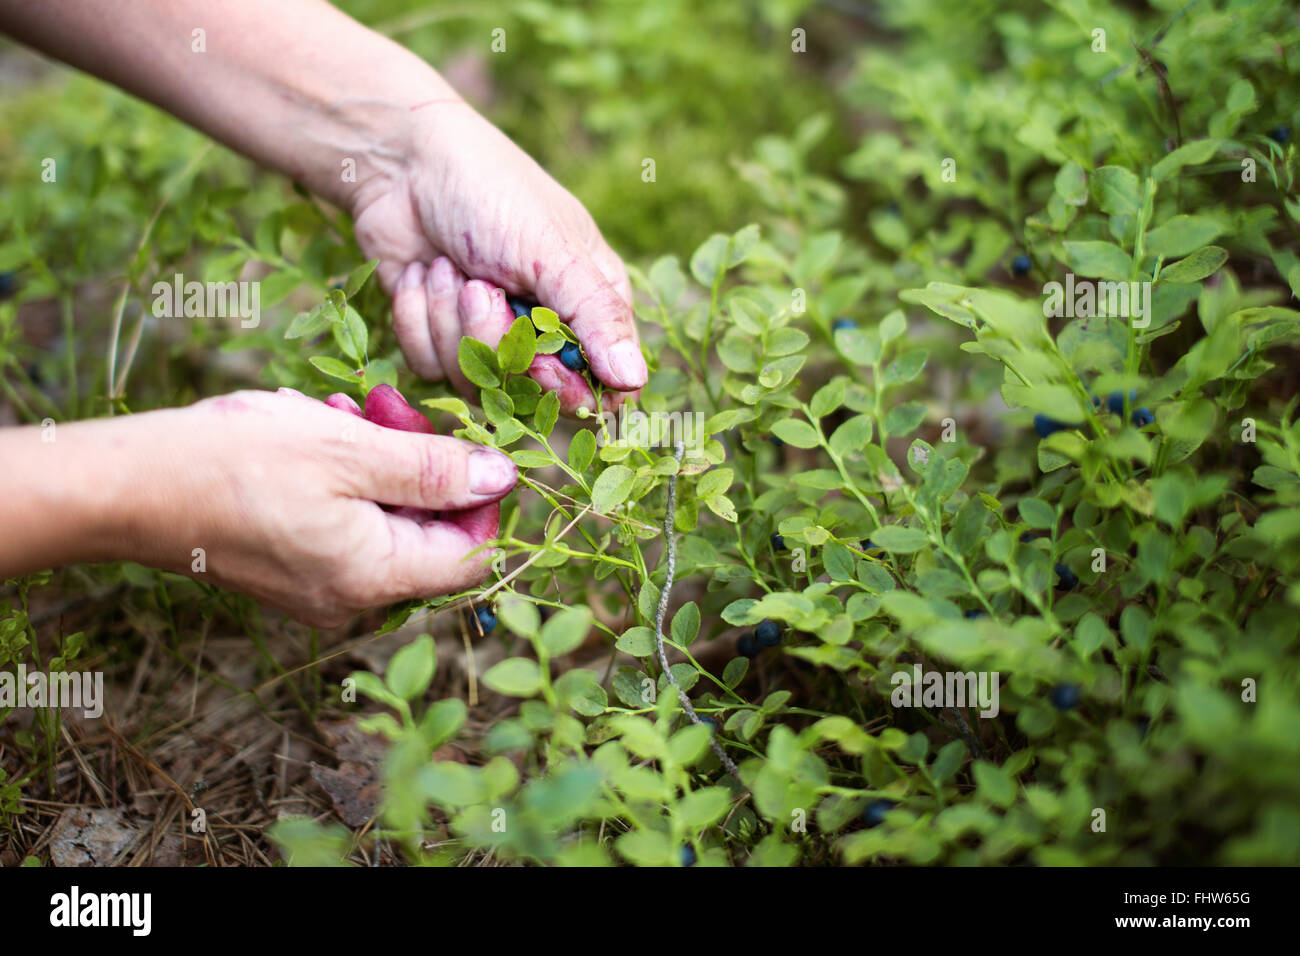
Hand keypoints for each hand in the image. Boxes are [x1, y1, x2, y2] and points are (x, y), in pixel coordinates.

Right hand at [115, 388, 516, 626]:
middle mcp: (354, 599)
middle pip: (430, 535)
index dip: (483, 499)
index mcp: (377, 579)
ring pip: (387, 521)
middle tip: (386, 407)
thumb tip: (505, 477)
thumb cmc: (235, 463)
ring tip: (341, 412)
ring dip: (380, 460)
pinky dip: (346, 477)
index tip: (461, 440)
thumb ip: (435, 469)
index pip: (472, 556)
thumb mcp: (352, 450)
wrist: (128, 487)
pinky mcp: (292, 570)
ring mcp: (320, 589)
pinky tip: (316, 433)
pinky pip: (347, 525)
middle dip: (422, 464)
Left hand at [351, 104, 646, 415]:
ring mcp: (490, 335)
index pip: (601, 386)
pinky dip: (419, 320)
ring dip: (450, 322)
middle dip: (496, 339)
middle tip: (479, 284)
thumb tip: (634, 379)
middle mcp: (545, 328)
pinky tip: (422, 275)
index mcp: (590, 304)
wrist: (401, 164)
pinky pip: (430, 367)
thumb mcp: (553, 250)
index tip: (539, 357)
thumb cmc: (491, 190)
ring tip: (448, 267)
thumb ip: (597, 316)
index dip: (568, 386)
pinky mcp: (440, 337)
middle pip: (532, 392)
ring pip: (476, 382)